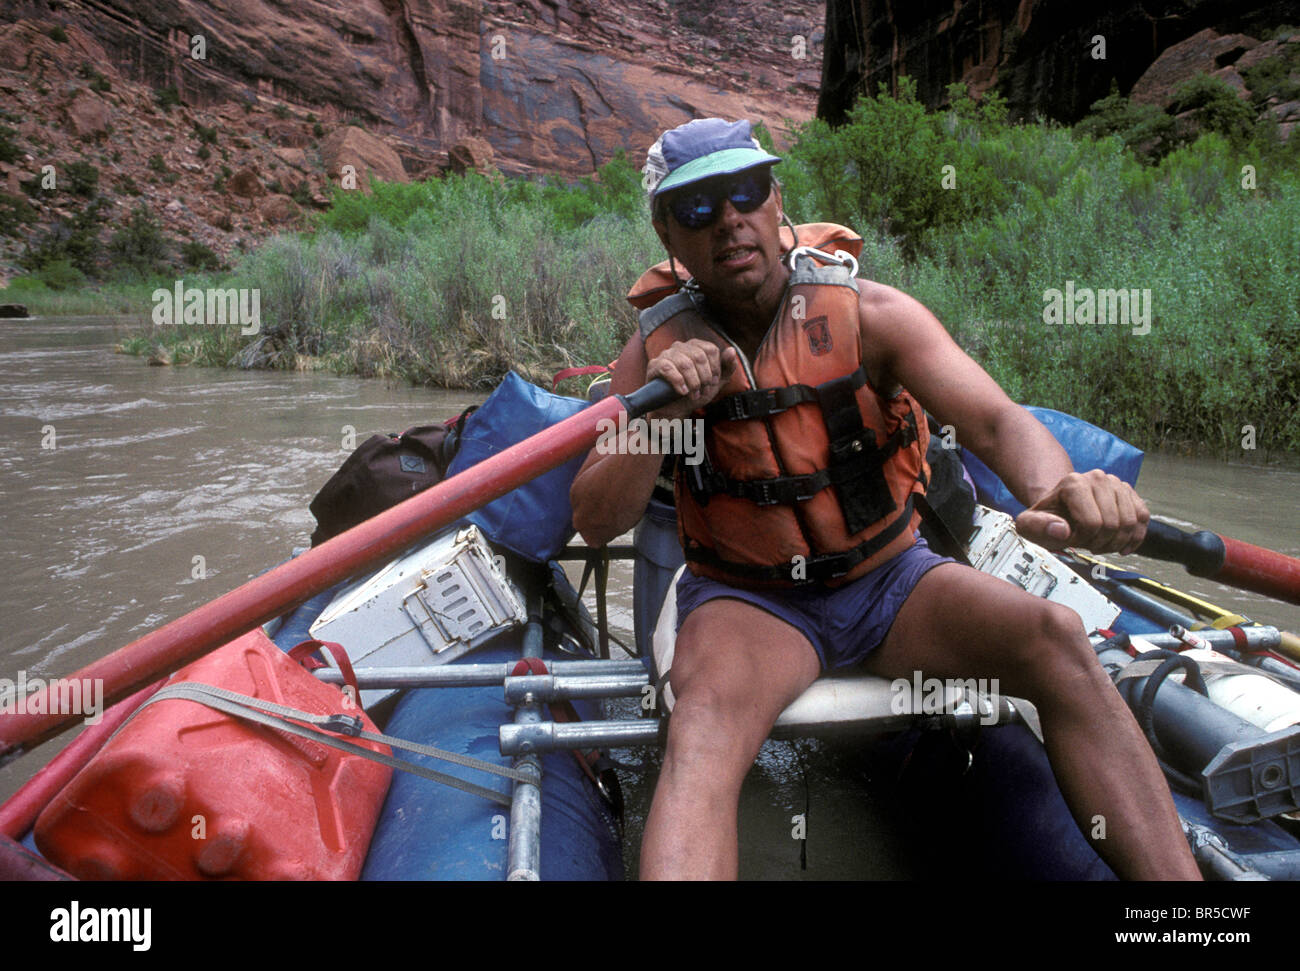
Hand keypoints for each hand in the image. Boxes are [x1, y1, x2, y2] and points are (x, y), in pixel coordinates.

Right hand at [646, 340, 737, 419]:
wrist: (676, 409)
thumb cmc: (695, 393)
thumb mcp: (715, 383)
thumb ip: (727, 367)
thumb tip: (732, 350)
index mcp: (695, 346)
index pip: (710, 349)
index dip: (715, 369)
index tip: (713, 383)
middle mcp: (680, 346)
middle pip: (699, 356)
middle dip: (704, 378)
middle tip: (703, 391)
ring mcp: (666, 354)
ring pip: (685, 363)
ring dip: (693, 383)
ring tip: (694, 394)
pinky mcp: (655, 365)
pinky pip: (668, 368)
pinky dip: (678, 382)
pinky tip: (682, 392)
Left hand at [1015, 469, 1149, 554]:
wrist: (1061, 511)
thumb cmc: (1047, 519)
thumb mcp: (1030, 525)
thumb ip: (1037, 527)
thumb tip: (1061, 530)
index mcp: (1073, 483)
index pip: (1091, 523)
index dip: (1083, 539)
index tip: (1072, 538)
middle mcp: (1097, 477)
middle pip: (1113, 524)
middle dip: (1101, 542)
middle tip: (1088, 543)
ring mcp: (1116, 483)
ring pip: (1131, 522)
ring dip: (1118, 541)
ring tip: (1101, 542)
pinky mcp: (1130, 493)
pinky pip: (1144, 517)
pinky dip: (1136, 536)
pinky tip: (1122, 544)